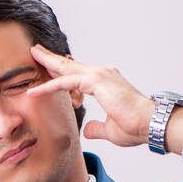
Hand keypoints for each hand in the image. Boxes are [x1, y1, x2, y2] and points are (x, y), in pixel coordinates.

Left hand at [25, 46, 156, 147]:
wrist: (149, 124)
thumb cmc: (135, 127)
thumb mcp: (109, 129)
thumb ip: (96, 128)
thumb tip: (87, 130)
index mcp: (106, 83)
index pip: (78, 74)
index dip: (62, 71)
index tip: (48, 69)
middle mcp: (103, 74)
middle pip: (71, 65)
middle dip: (52, 58)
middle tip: (36, 51)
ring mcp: (100, 75)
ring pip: (67, 68)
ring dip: (48, 62)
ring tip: (33, 55)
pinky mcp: (96, 82)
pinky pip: (66, 83)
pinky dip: (50, 86)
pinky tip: (35, 90)